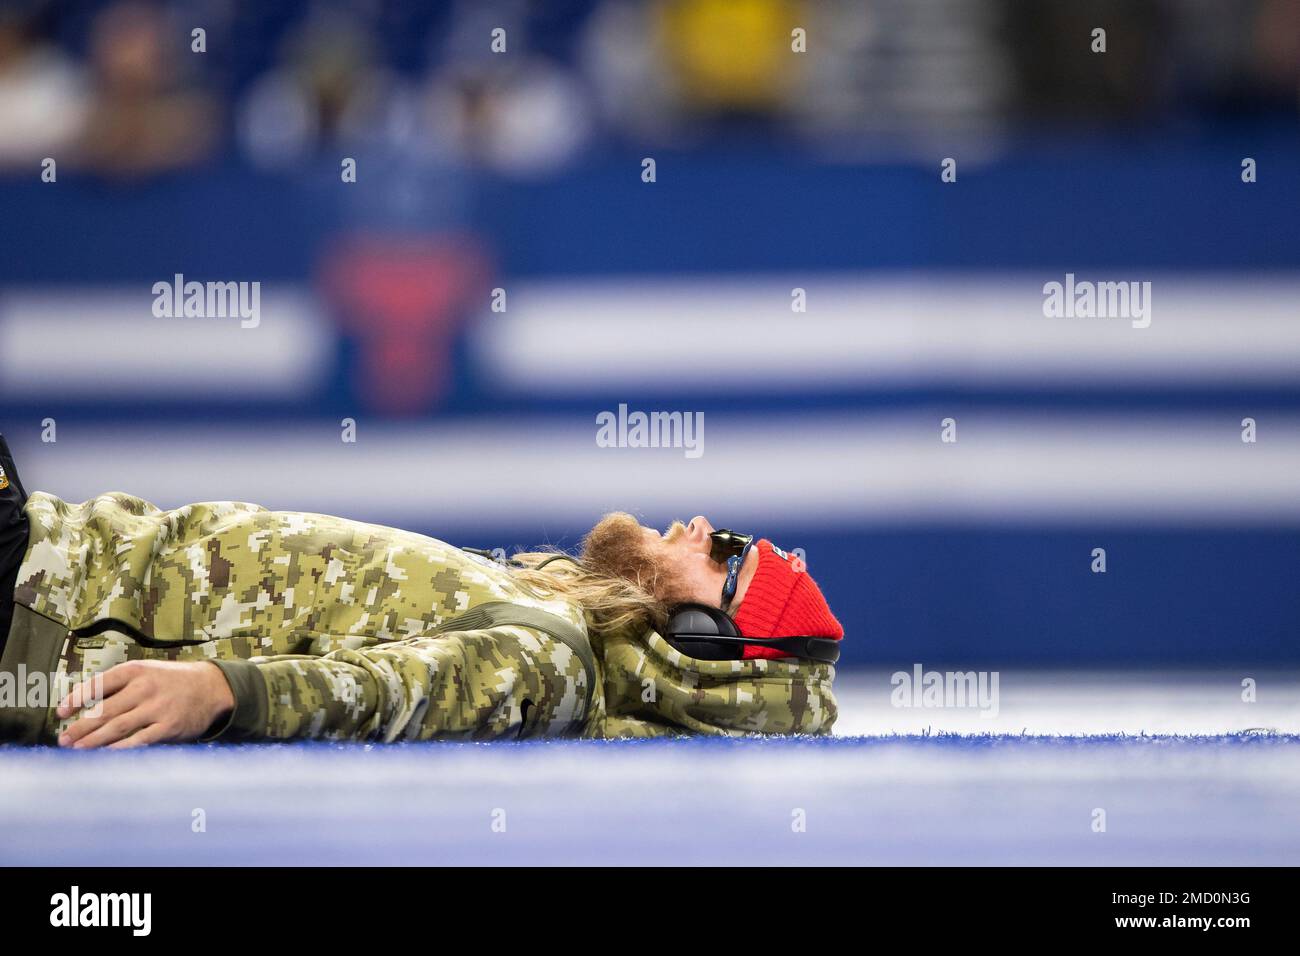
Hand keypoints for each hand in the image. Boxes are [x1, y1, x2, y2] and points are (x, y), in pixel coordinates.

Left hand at [57, 660, 234, 748]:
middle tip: (63, 739)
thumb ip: (121, 686)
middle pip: (104, 710)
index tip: (61, 712)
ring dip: (93, 741)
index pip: (99, 684)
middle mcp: (145, 688)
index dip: (77, 698)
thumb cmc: (173, 681)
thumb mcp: (148, 672)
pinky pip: (138, 741)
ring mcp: (158, 708)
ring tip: (76, 749)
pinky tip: (105, 755)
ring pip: (117, 727)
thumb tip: (86, 705)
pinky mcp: (168, 726)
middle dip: (80, 727)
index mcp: (137, 670)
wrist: (212, 687)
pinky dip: (119, 749)